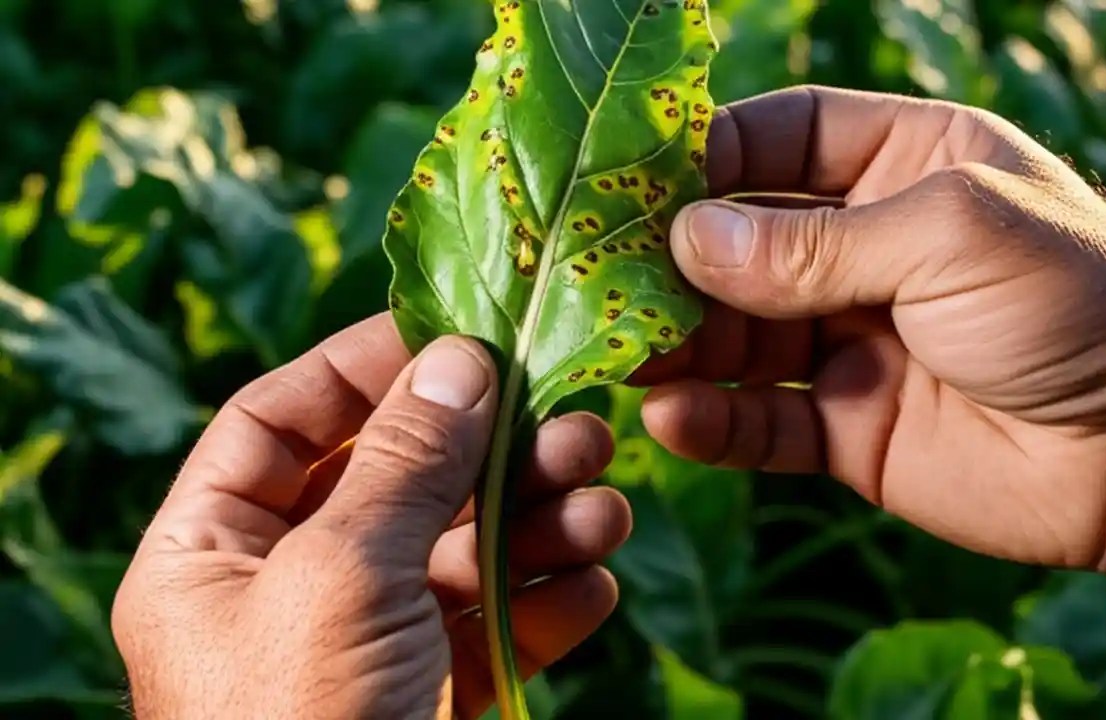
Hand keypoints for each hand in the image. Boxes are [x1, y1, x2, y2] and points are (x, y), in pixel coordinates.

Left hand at [111, 315, 630, 718]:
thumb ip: (403, 461)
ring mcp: (369, 644)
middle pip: (396, 479)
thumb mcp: (340, 576)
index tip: (456, 335)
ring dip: (540, 521)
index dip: (360, 368)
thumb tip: (459, 357)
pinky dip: (551, 602)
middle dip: (488, 450)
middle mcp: (288, 588)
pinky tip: (595, 585)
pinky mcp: (436, 696)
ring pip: (462, 549)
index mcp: (211, 552)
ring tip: (602, 508)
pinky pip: (498, 626)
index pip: (279, 422)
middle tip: (571, 422)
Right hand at [632, 86, 1105, 665]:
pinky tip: (673, 418)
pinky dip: (712, 422)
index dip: (708, 157)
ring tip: (620, 355)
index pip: (781, 140)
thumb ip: (813, 245)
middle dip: (674, 262)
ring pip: (737, 336)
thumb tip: (689, 240)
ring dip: (676, 345)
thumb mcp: (948, 234)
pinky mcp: (848, 430)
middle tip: (600, 281)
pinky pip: (761, 422)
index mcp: (905, 166)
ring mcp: (853, 341)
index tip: (632, 182)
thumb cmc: (1074, 303)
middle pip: (741, 243)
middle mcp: (869, 249)